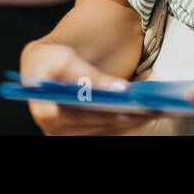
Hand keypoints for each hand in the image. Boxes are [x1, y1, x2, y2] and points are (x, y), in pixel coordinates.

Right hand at [19, 42, 153, 135]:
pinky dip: (124, 123)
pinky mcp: (79, 133)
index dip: (93, 113)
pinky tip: (143, 115)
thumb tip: (120, 90)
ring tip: (152, 112)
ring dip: (126, 123)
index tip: (121, 108)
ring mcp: (66, 134)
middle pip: (90, 126)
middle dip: (118, 117)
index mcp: (42, 107)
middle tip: (146, 110)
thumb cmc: (52, 59)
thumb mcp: (67, 60)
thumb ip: (90, 76)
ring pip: (101, 131)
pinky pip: (104, 131)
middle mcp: (52, 127)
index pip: (67, 115)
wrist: (46, 66)